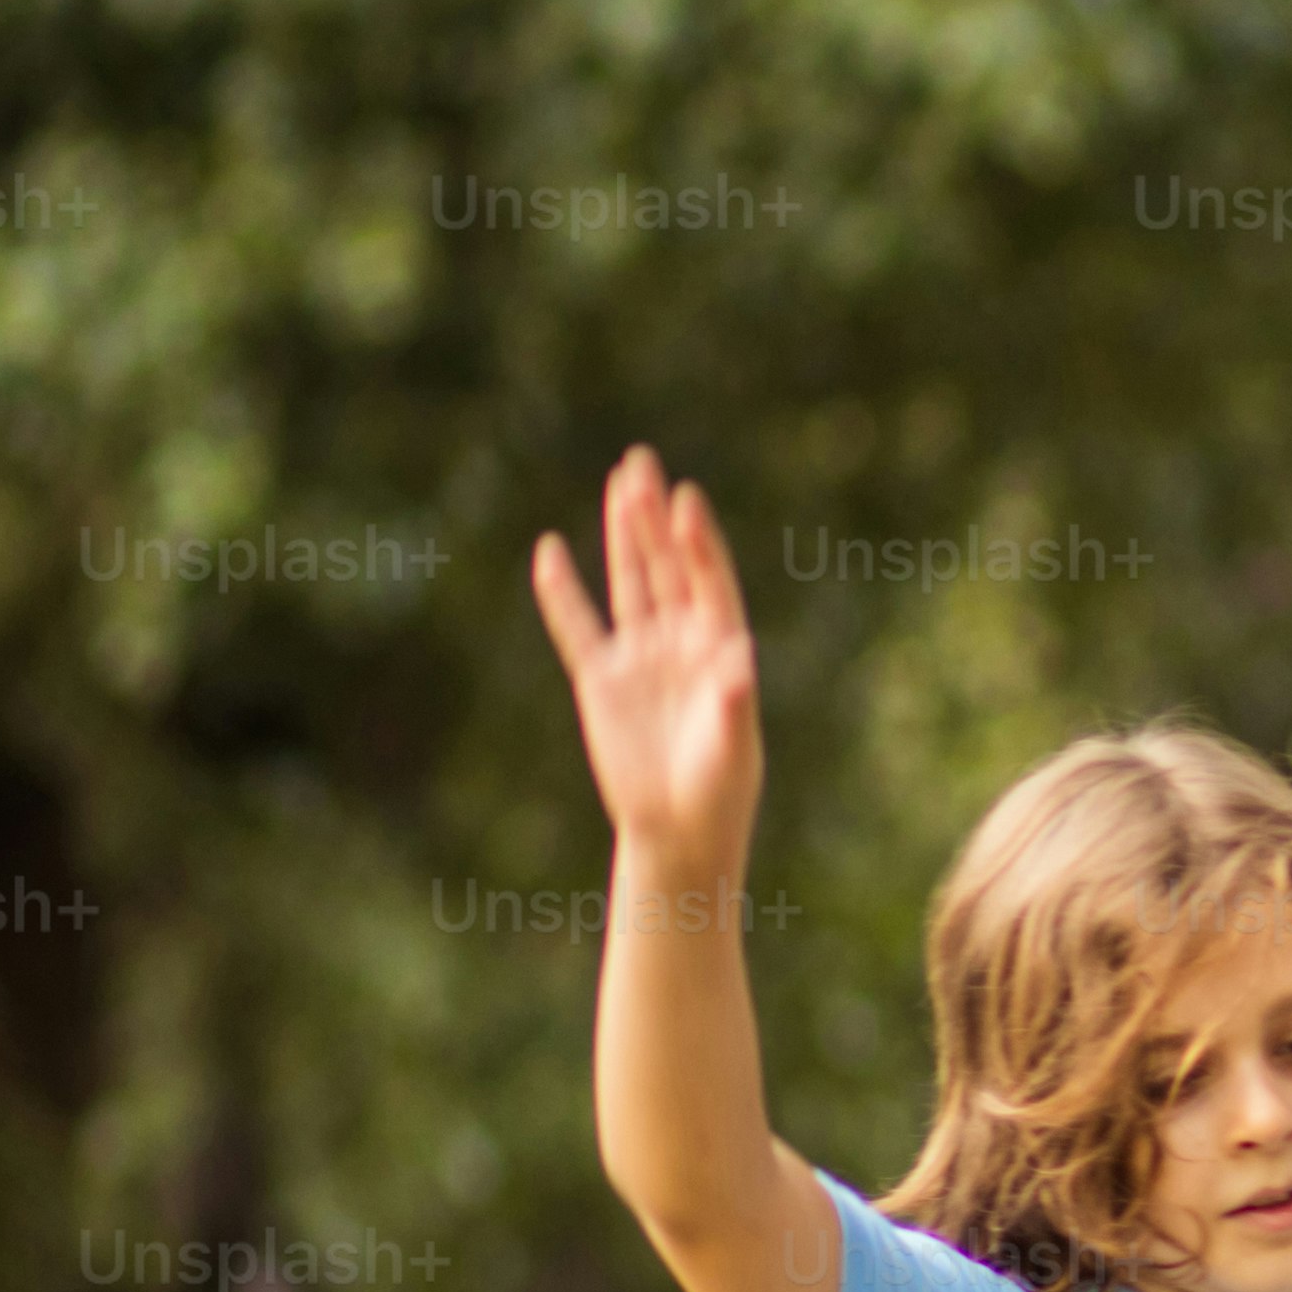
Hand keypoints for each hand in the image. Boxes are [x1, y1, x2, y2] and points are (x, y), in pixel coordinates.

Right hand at [528, 450, 765, 871]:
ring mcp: (640, 658)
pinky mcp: (600, 680)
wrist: (680, 829)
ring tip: (617, 483)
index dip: (698, 543)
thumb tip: (741, 663)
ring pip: (628, 584)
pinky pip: (577, 627)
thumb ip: (735, 704)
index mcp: (721, 652)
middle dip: (654, 519)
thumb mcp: (733, 748)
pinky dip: (563, 594)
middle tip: (643, 462)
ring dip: (621, 537)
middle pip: (667, 569)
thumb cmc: (719, 791)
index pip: (709, 583)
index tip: (687, 499)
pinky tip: (550, 553)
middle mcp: (682, 645)